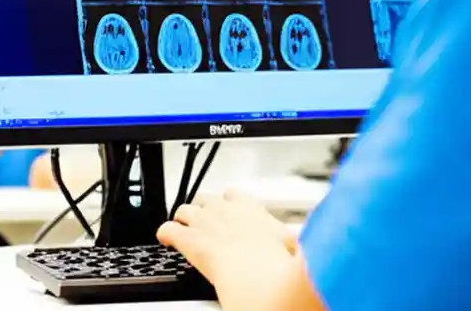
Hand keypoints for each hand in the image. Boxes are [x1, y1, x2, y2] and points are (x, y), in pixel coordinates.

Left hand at [157, 191, 320, 310]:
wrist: (256, 275)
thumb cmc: (275, 262)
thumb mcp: (292, 246)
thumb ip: (294, 242)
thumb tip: (305, 245)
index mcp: (249, 207)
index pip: (233, 194)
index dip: (228, 203)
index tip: (228, 210)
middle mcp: (224, 209)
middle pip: (205, 198)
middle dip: (203, 209)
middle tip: (204, 223)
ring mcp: (204, 222)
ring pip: (183, 209)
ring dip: (182, 218)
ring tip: (182, 227)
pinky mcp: (188, 239)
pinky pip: (167, 229)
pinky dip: (165, 234)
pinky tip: (165, 240)